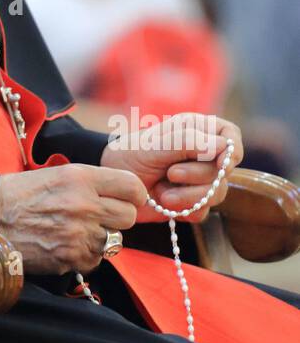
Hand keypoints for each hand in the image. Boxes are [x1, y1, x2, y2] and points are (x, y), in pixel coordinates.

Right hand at [0, 162, 147, 274]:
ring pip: (114, 241)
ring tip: (76, 231)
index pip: (133, 187)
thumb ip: (93, 183)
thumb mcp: (59, 174)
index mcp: (81, 177)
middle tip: (99, 217)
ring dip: (100, 238)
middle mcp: (84, 204)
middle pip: (128, 217)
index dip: (133, 195)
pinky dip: (85, 255)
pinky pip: (96, 260)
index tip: (126, 199)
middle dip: (117, 218)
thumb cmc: (22, 194)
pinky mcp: (71, 258)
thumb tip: (125, 196)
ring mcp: (79, 234)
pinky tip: (65, 245)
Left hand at [100, 112, 242, 223]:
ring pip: (216, 193)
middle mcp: (200, 154)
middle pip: (224, 169)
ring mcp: (196, 180)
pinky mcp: (189, 203)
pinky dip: (184, 209)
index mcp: (195, 130)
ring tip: (162, 192)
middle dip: (198, 176)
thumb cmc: (129, 154)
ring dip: (189, 196)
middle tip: (171, 173)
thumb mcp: (155, 144)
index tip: (221, 162)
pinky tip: (163, 201)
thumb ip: (188, 142)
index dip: (231, 150)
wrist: (111, 182)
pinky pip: (203, 212)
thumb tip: (223, 146)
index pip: (230, 136)